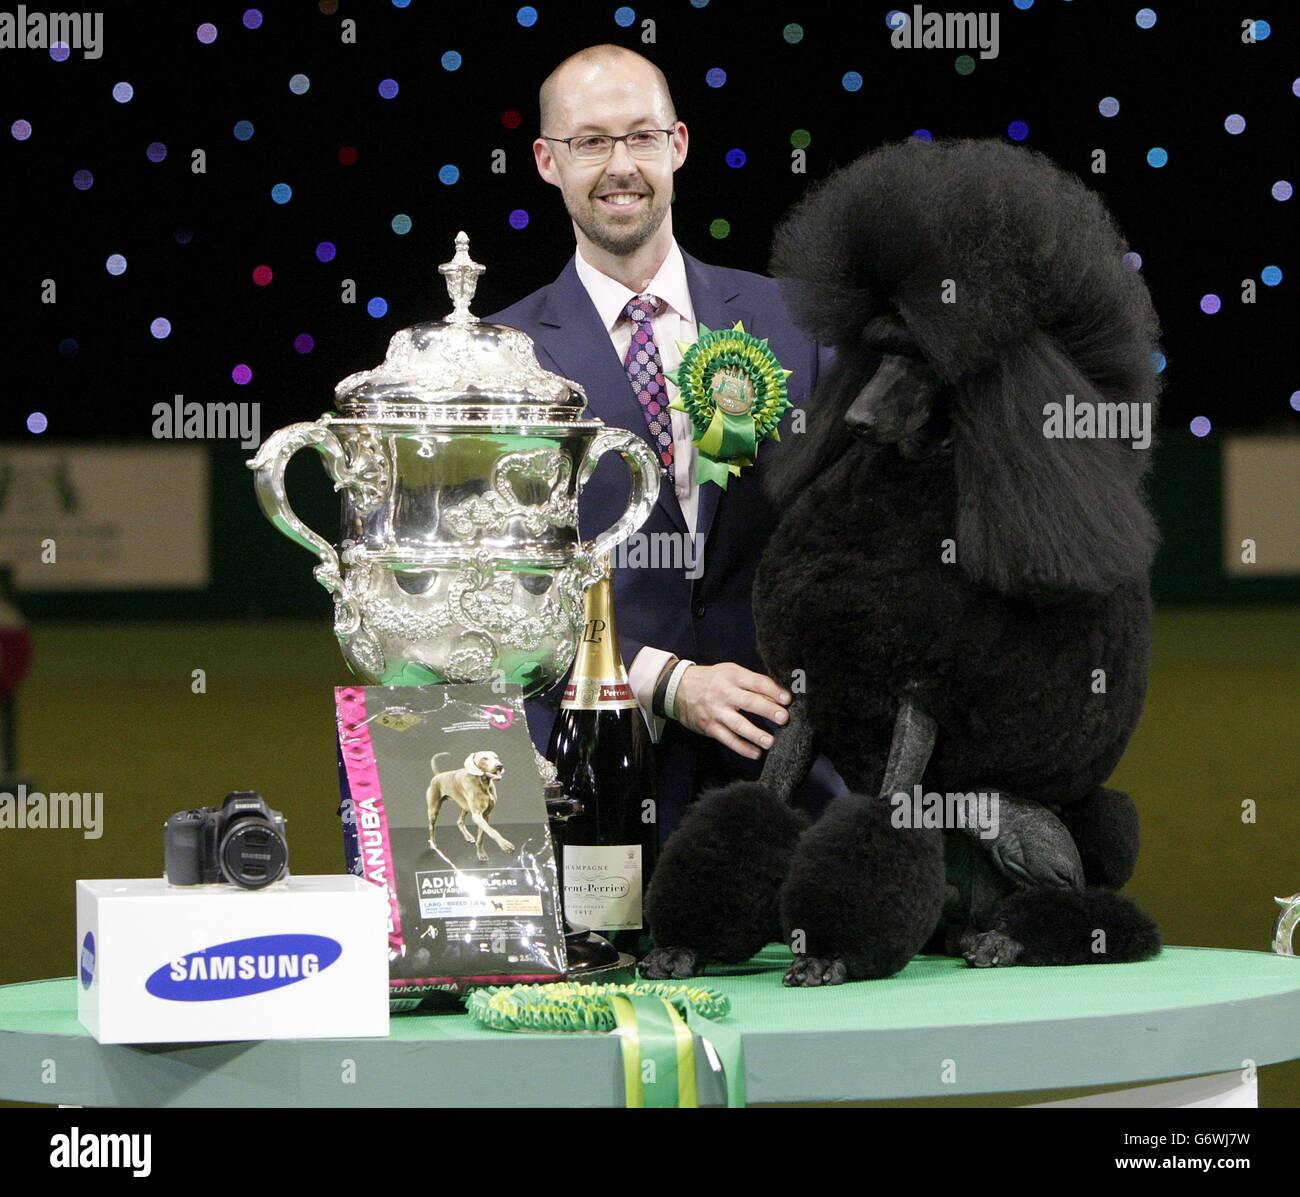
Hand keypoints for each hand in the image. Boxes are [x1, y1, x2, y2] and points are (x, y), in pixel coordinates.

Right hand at [672, 663, 791, 759]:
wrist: (679, 688)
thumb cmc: (713, 680)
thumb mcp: (730, 672)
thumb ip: (752, 682)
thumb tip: (779, 695)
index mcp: (733, 676)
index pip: (757, 682)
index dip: (773, 690)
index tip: (788, 699)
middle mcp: (725, 693)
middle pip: (749, 702)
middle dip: (768, 710)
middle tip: (785, 718)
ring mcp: (716, 711)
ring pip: (738, 724)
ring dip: (755, 734)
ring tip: (770, 742)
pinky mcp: (710, 727)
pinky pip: (728, 739)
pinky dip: (742, 747)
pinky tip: (755, 753)